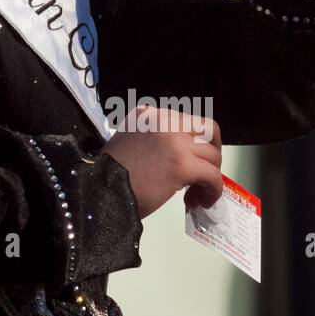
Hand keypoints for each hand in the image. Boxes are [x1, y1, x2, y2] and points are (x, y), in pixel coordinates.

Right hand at [104, 105, 222, 219]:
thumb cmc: (111, 174)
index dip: (194, 144)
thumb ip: (154, 140)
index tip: (188, 166)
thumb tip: (180, 156)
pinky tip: (202, 201)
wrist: (101, 191)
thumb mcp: (130, 142)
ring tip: (196, 196)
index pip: (187, 120)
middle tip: (203, 174)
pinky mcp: (182, 165)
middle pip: (208, 129)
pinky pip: (213, 176)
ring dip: (210, 177)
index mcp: (149, 114)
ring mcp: (174, 141)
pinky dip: (213, 191)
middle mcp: (164, 120)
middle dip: (212, 153)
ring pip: (213, 155)